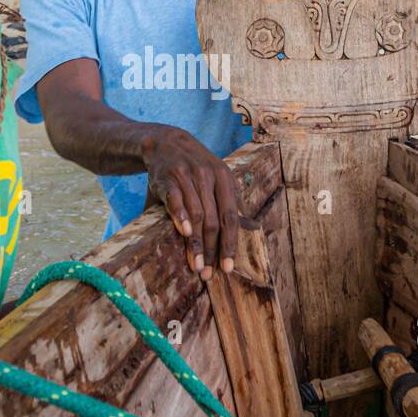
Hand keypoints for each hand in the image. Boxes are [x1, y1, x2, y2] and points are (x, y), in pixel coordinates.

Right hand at [142, 128, 246, 279]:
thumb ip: (231, 201)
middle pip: (214, 220)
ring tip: (196, 266)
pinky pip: (175, 200)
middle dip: (212, 250)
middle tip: (209, 273)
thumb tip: (251, 227)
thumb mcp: (217, 178)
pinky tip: (185, 233)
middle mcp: (208, 176)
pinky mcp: (167, 178)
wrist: (166, 143)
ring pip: (196, 214)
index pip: (231, 217)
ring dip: (196, 244)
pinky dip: (181, 217)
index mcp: (225, 178)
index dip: (230, 243)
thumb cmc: (195, 168)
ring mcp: (187, 176)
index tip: (228, 267)